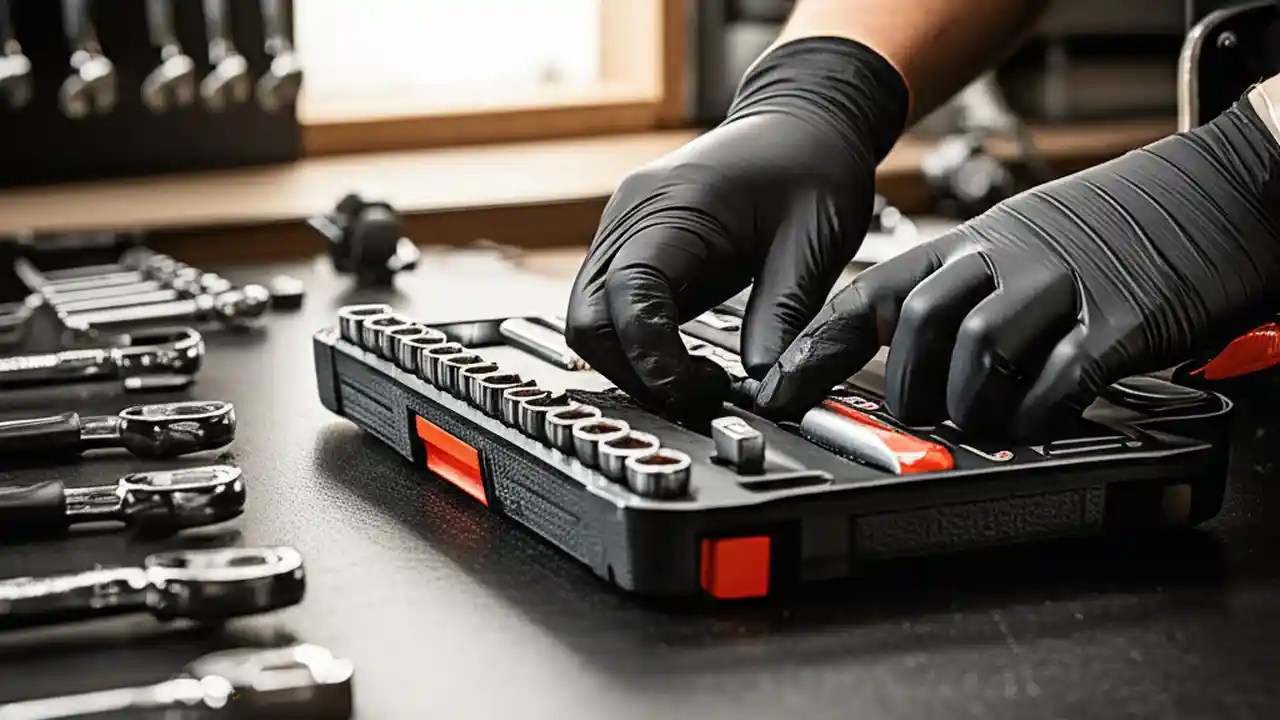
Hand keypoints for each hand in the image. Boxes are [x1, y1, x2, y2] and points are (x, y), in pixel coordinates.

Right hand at [565, 38, 906, 412]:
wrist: (803, 118)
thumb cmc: (810, 162)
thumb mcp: (814, 242)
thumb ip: (783, 313)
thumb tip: (763, 384)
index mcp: (671, 208)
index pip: (627, 295)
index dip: (651, 357)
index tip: (697, 389)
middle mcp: (631, 219)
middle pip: (589, 319)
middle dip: (635, 372)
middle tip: (698, 396)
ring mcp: (624, 233)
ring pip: (592, 320)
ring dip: (635, 364)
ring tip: (699, 380)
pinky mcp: (633, 248)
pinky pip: (612, 308)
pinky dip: (639, 345)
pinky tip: (686, 359)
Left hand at [755, 98, 1279, 438]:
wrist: (1226, 185)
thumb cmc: (1124, 221)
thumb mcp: (1028, 234)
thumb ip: (974, 283)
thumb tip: (920, 348)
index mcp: (977, 238)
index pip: (875, 289)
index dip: (820, 343)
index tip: (781, 385)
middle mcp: (1008, 256)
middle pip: (916, 326)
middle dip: (903, 390)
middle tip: (915, 423)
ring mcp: (1063, 287)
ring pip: (976, 356)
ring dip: (966, 409)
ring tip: (979, 427)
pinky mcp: (1119, 323)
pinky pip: (1054, 382)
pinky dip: (1033, 417)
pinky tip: (1034, 426)